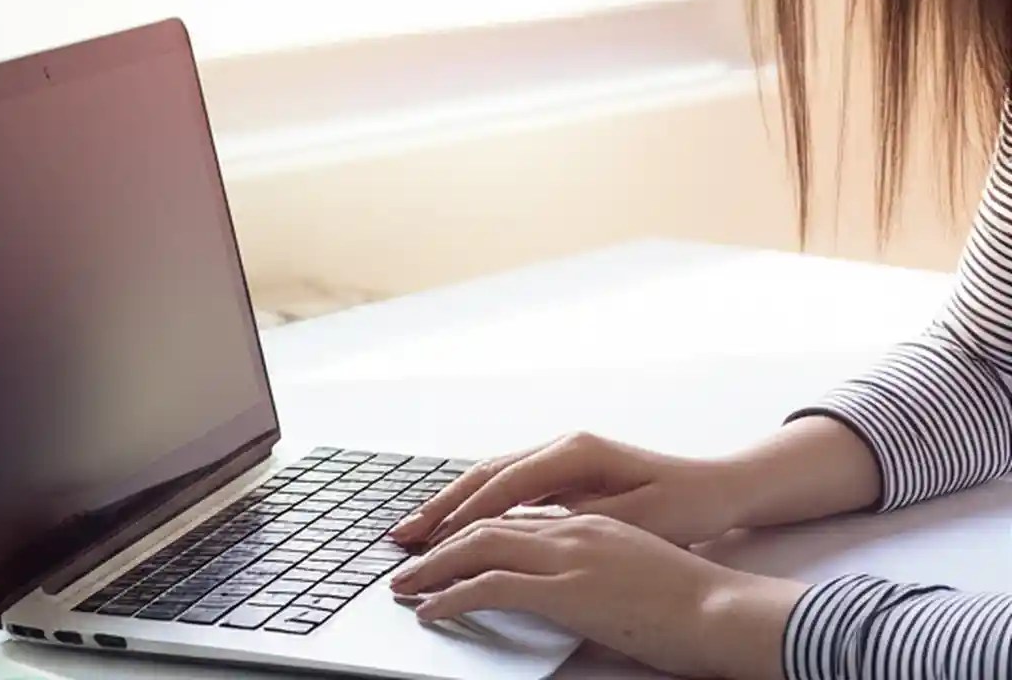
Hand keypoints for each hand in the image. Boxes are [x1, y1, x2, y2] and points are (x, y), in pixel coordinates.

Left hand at [390, 515, 804, 678]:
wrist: (725, 612)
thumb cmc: (690, 602)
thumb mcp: (632, 570)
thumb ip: (590, 569)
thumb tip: (558, 590)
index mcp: (589, 521)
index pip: (513, 516)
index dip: (470, 528)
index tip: (440, 544)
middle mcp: (572, 527)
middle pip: (485, 524)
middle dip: (438, 542)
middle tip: (406, 561)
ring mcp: (567, 554)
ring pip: (477, 548)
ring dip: (432, 567)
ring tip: (403, 586)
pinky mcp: (565, 588)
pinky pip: (489, 586)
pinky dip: (451, 597)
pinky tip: (431, 611)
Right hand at [391, 432, 745, 547]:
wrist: (718, 487)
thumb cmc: (685, 503)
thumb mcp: (636, 519)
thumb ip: (579, 522)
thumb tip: (527, 530)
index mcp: (577, 451)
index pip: (506, 484)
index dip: (465, 514)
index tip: (434, 542)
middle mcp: (561, 446)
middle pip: (486, 474)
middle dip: (441, 506)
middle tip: (403, 536)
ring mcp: (560, 457)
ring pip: (490, 478)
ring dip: (451, 505)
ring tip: (415, 531)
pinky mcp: (562, 473)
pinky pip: (506, 488)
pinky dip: (475, 505)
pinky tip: (453, 525)